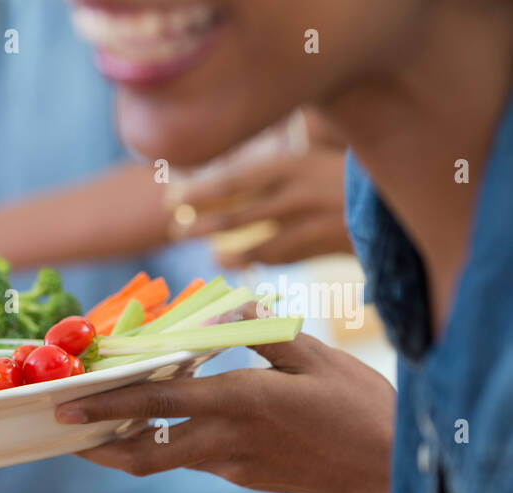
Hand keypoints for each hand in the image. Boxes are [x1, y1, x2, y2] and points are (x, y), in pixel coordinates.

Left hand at [55, 334, 395, 492]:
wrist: (389, 471)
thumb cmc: (360, 407)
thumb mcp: (314, 357)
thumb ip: (261, 333)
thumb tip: (229, 307)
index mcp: (237, 402)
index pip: (153, 405)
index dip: (104, 407)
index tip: (65, 406)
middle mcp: (224, 441)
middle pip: (141, 455)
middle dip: (98, 447)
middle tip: (66, 434)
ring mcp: (232, 466)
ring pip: (165, 459)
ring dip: (130, 447)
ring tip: (102, 429)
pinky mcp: (244, 479)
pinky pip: (197, 458)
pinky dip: (173, 442)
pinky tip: (173, 421)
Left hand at [171, 143, 351, 268]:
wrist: (399, 199)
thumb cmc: (353, 173)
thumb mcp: (318, 153)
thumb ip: (278, 163)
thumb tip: (236, 173)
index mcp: (292, 162)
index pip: (233, 179)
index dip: (198, 191)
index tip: (170, 200)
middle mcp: (296, 193)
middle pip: (234, 215)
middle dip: (200, 226)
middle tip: (176, 230)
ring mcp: (308, 224)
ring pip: (252, 245)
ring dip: (225, 252)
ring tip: (211, 255)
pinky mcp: (319, 248)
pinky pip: (277, 258)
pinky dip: (256, 261)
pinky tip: (241, 262)